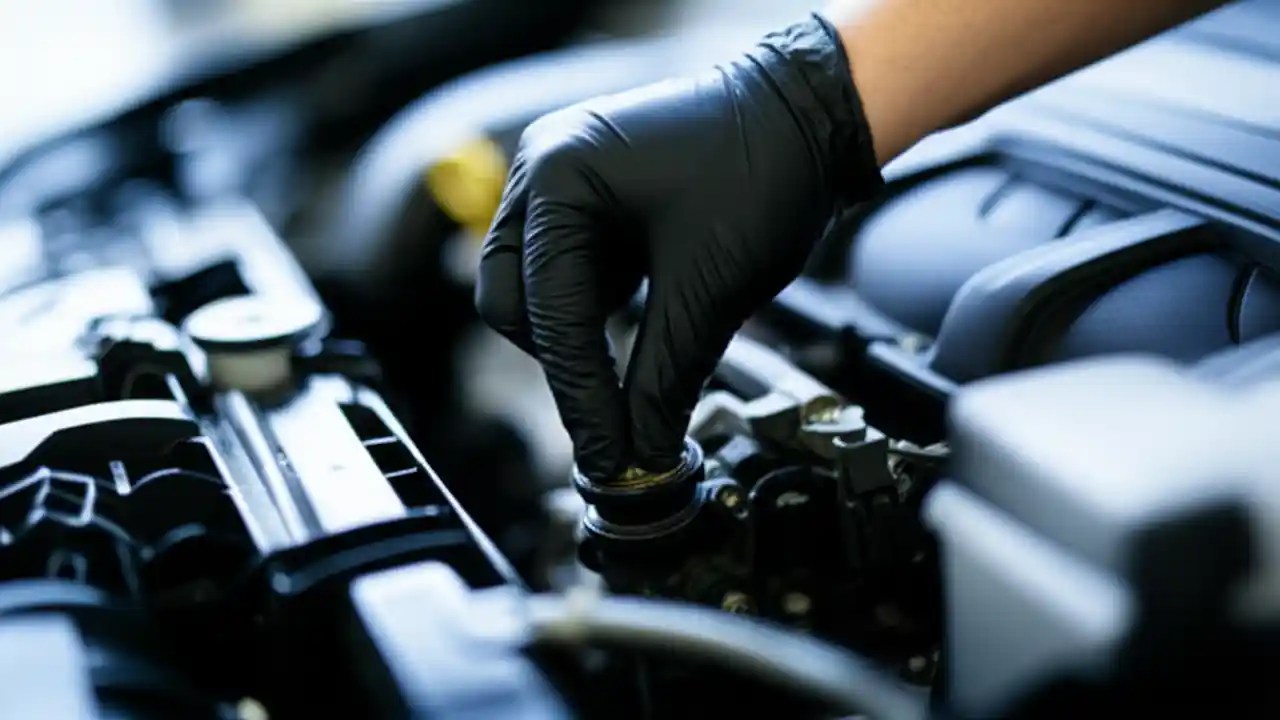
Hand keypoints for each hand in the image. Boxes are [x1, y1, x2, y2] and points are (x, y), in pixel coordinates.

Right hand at [475, 14, 882, 481]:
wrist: (812, 114)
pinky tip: (642, 329)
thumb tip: (642, 449)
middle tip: (618, 419)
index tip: (609, 456)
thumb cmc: (767, 167)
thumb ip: (664, 376)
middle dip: (566, 362)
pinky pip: (571, 270)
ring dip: (581, 338)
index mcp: (559, 178)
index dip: (581, 397)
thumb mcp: (711, 287)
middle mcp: (543, 171)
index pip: (551, 314)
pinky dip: (598, 310)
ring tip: (638, 376)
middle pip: (517, 302)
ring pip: (539, 290)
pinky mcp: (590, 195)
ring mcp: (563, 179)